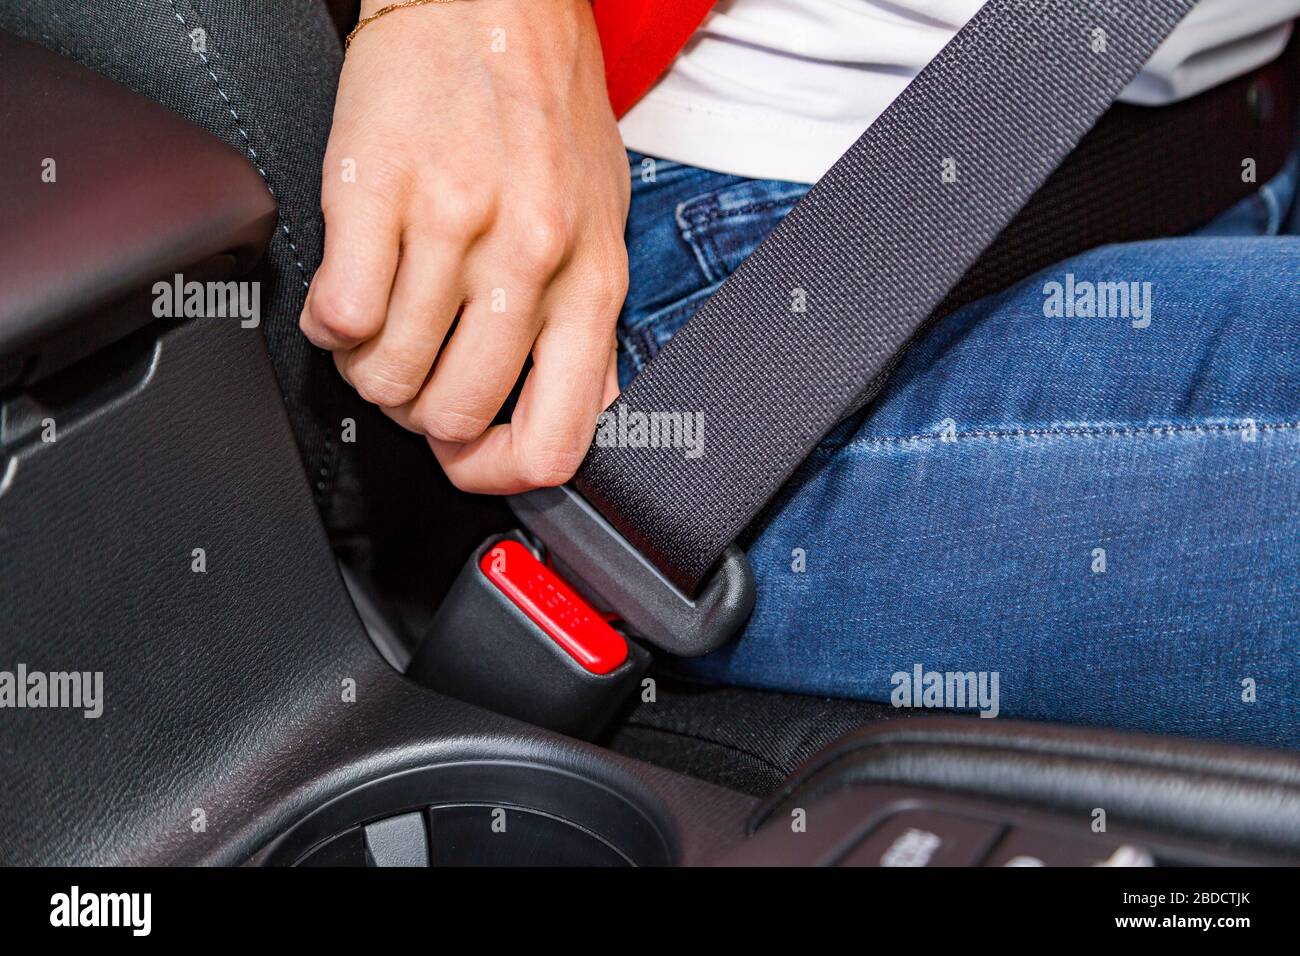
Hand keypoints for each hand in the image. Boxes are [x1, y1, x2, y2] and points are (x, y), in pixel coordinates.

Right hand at [300, 0, 628, 492]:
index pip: (556, 436)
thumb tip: (583, 405)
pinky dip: (331, 324)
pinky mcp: (378, 193)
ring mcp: (453, 226)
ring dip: (369, 368)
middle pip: (451, 414)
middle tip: (412, 377)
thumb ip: (590, 323)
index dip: (499, 474)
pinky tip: (348, 292)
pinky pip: (339, 316)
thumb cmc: (545, 109)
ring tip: (379, 328)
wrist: (490, 2)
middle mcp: (528, 259)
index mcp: (591, 279)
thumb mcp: (604, 223)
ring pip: (386, 374)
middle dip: (418, 413)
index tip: (468, 460)